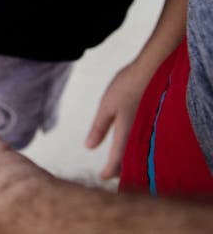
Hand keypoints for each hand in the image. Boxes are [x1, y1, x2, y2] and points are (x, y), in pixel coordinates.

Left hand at [85, 60, 155, 178]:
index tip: (101, 176)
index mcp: (127, 135)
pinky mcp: (157, 123)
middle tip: (109, 172)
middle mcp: (141, 137)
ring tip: (120, 162)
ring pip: (140, 155)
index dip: (108, 172)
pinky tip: (133, 145)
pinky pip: (148, 144)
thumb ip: (99, 128)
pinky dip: (139, 149)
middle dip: (121, 170)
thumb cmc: (127, 86)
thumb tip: (88, 147)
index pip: (118, 162)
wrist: (154, 69)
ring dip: (130, 160)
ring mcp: (151, 131)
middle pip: (131, 163)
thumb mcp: (107, 106)